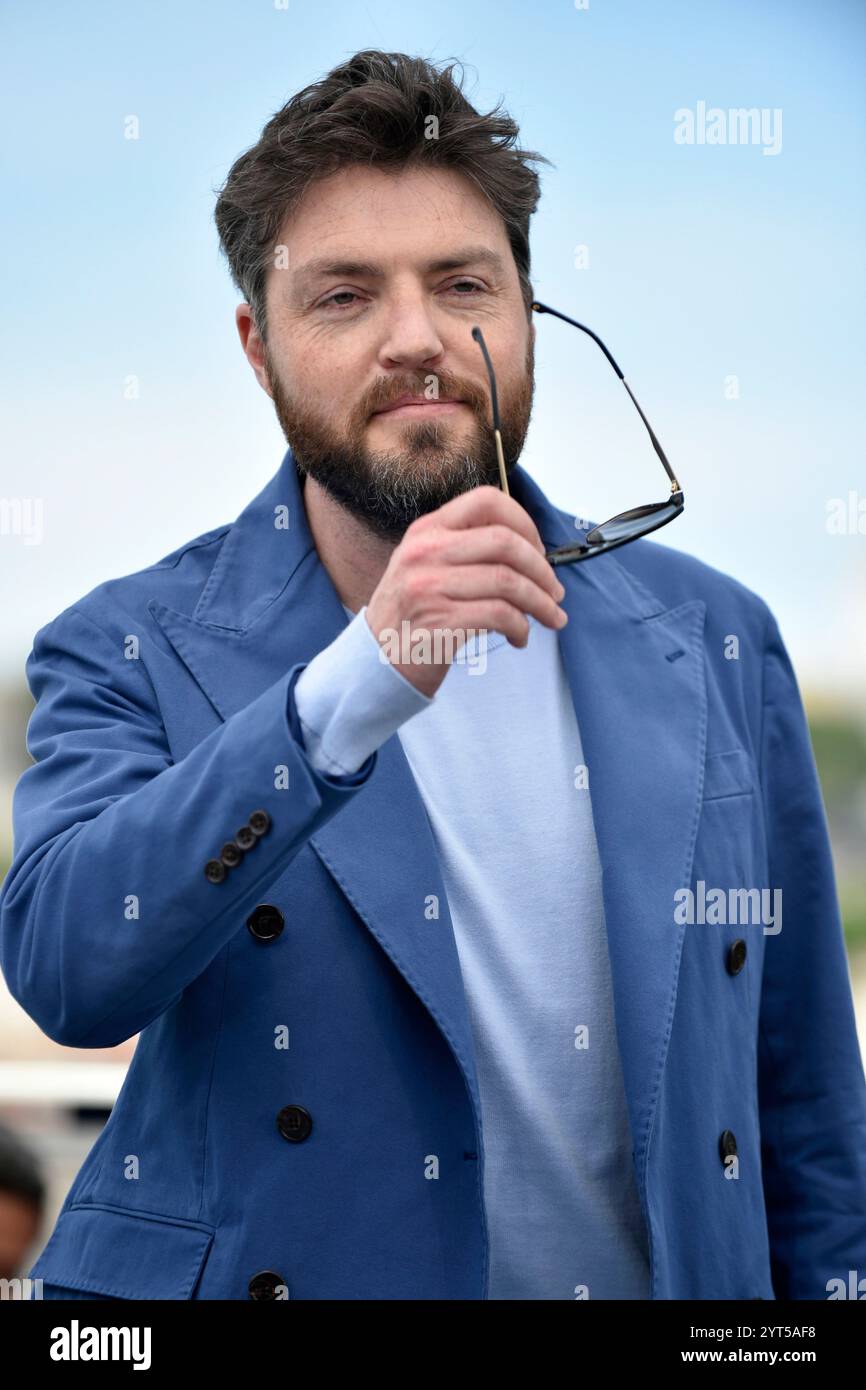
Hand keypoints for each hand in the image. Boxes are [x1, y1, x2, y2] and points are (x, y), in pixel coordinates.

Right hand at [365, 485, 567, 697]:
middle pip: (505, 542)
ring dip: (540, 602)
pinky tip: (519, 637)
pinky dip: (521, 627)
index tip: (539, 551)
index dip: (524, 523)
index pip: (486, 501)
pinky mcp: (440, 622)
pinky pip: (501, 615)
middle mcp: (425, 552)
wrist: (373, 663)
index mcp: (426, 531)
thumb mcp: (424, 567)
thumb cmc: (410, 616)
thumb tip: (527, 548)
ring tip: (550, 617)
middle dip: (542, 569)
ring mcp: (429, 587)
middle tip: (555, 591)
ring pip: (509, 581)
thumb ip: (463, 548)